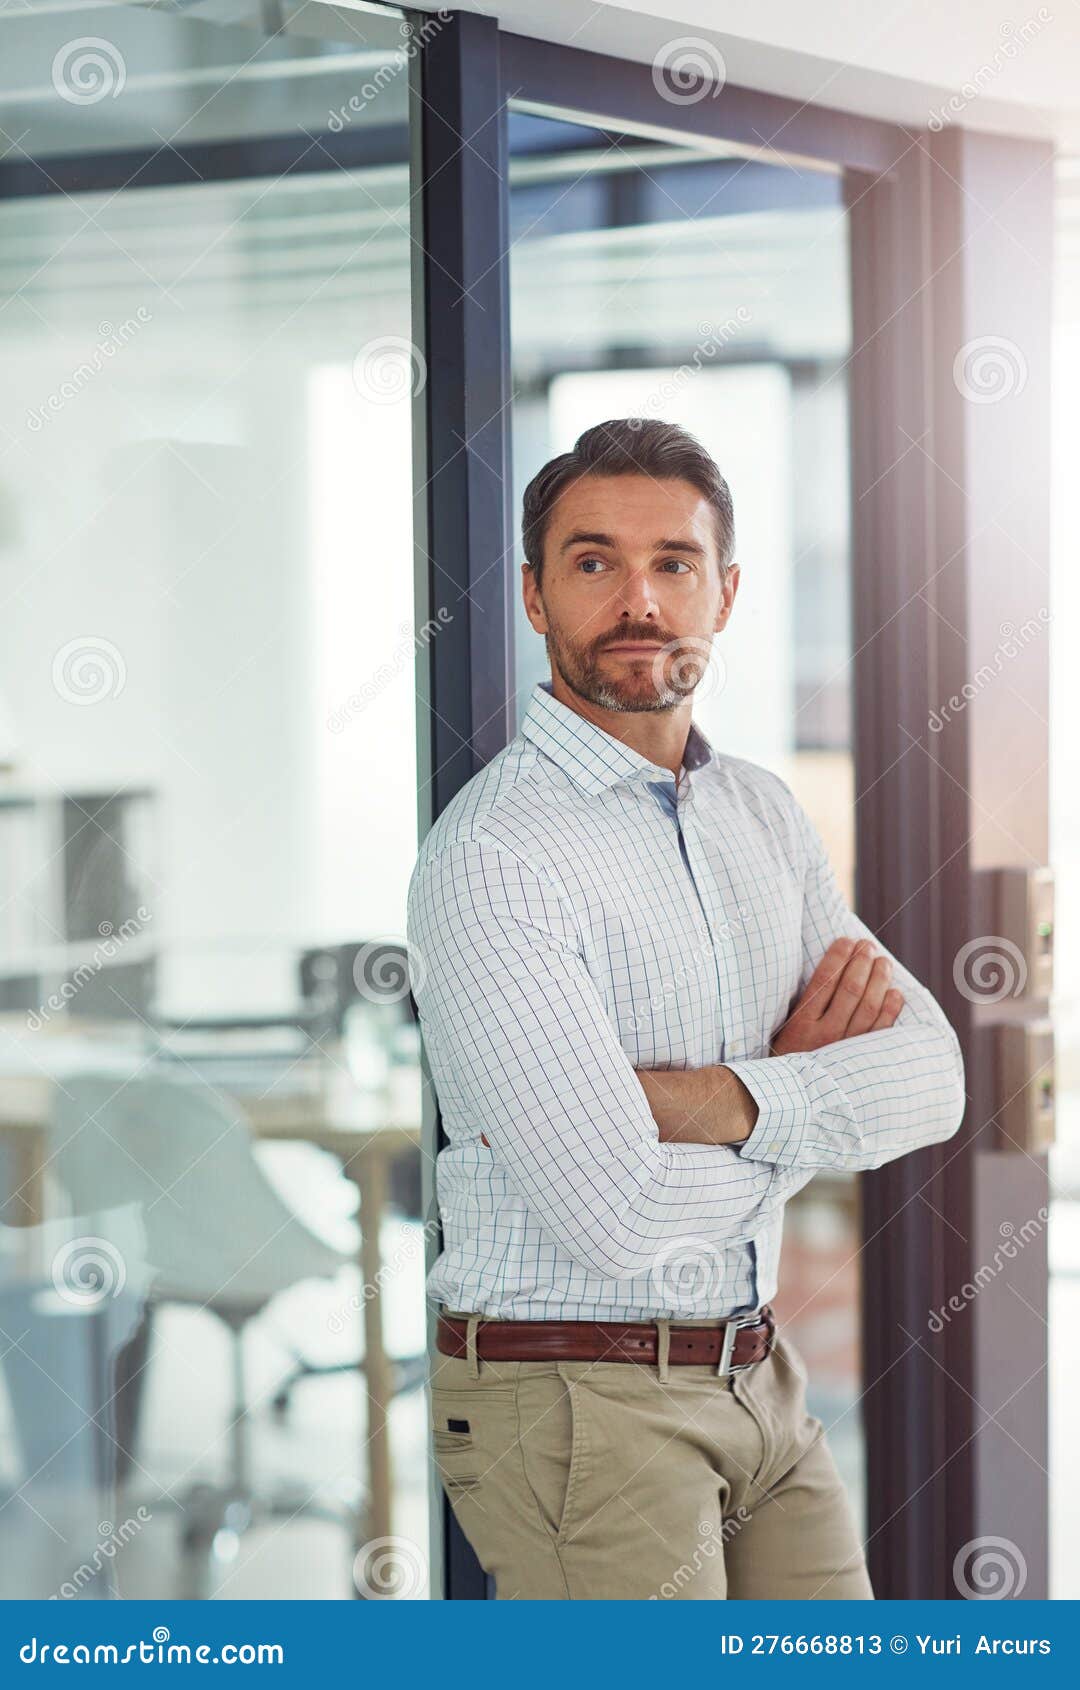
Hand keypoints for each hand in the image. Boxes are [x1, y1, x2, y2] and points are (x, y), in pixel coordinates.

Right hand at [771, 937, 902, 1056]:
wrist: (794, 1098)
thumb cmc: (787, 1056)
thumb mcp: (784, 1030)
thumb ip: (802, 1005)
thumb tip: (824, 971)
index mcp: (801, 1024)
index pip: (824, 981)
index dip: (837, 957)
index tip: (846, 941)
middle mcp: (824, 1035)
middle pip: (850, 990)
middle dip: (861, 963)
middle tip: (868, 946)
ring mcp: (845, 1048)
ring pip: (868, 1007)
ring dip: (878, 980)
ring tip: (883, 962)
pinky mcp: (860, 1059)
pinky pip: (881, 1031)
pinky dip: (890, 1010)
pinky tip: (895, 992)